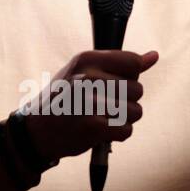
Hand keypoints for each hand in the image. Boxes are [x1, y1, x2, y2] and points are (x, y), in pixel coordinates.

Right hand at [24, 50, 157, 160]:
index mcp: (87, 59)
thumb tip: (153, 56)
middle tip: (104, 105)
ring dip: (124, 119)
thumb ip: (119, 64)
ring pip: (135, 111)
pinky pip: (126, 130)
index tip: (113, 85)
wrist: (36, 131)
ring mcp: (90, 102)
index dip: (130, 77)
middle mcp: (88, 77)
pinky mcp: (92, 127)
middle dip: (127, 101)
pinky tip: (103, 131)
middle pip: (137, 89)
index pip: (133, 62)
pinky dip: (118, 134)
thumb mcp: (85, 72)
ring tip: (104, 118)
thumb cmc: (65, 99)